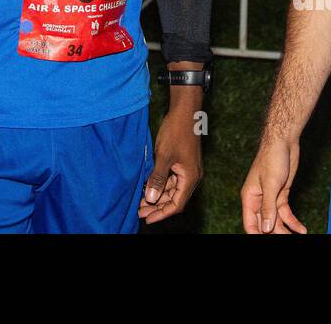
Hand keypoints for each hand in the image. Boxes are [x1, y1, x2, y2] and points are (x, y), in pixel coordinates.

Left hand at [138, 107, 202, 223]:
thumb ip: (157, 177)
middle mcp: (191, 177)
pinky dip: (160, 185)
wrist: (185, 111)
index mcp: (190, 178)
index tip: (147, 219)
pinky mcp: (182, 163)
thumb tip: (150, 198)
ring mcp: (187, 170)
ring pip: (172, 190)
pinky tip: (148, 186)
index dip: (161, 213)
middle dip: (157, 206)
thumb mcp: (164, 155)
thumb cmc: (176, 131)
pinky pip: (171, 180)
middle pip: (174, 199)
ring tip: (140, 201)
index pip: (176, 204)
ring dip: (157, 196)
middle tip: (139, 211)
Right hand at [241, 133, 306, 233]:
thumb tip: (266, 229)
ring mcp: (270, 198)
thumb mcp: (271, 184)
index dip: (257, 235)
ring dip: (286, 230)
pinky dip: (293, 222)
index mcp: (249, 197)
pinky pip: (285, 214)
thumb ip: (268, 207)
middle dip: (275, 233)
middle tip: (288, 239)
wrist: (283, 142)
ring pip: (276, 221)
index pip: (250, 224)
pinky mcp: (281, 195)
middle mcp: (258, 200)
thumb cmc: (272, 158)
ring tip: (298, 235)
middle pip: (265, 224)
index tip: (268, 240)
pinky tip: (301, 229)